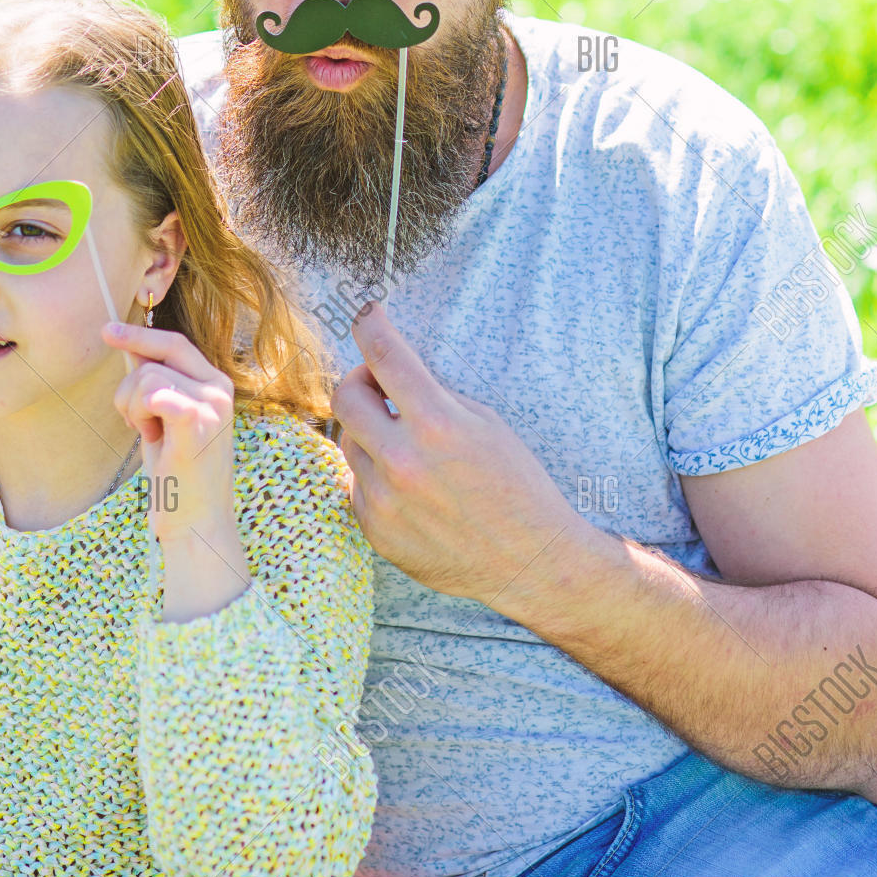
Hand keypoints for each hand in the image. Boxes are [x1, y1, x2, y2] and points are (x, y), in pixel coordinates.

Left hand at [102, 321, 236, 546]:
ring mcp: (212, 405)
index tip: (107, 331)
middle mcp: (219, 390)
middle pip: (158, 357)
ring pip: (147, 378)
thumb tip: (132, 347)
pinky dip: (140, 412)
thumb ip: (156, 383)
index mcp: (216, 385)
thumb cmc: (178, 475)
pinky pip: (153, 394)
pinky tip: (151, 436)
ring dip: (132, 408)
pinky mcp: (197, 423)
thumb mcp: (164, 419)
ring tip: (149, 436)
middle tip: (132, 421)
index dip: (140, 334)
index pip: (175, 344)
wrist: (195, 522)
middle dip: (129, 385)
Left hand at [332, 300, 590, 615]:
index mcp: (438, 424)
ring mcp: (385, 500)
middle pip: (345, 396)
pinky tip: (411, 489)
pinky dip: (375, 477)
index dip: (371, 325)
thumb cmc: (516, 485)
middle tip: (381, 388)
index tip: (367, 315)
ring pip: (349, 442)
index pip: (385, 355)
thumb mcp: (485, 423)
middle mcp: (403, 461)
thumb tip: (387, 370)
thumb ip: (433, 395)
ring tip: (408, 448)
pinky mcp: (376, 530)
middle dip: (361, 382)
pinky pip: (356, 485)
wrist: (531, 561)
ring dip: (371, 435)